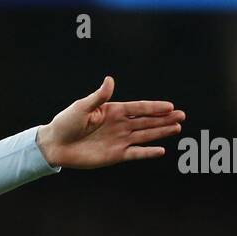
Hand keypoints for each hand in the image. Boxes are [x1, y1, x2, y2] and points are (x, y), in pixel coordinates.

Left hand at [36, 76, 184, 169]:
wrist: (55, 145)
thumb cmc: (66, 123)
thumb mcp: (82, 107)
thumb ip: (99, 97)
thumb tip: (110, 80)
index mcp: (113, 111)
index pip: (138, 108)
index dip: (154, 107)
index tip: (170, 106)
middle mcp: (119, 125)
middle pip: (146, 121)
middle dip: (164, 118)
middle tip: (182, 116)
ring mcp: (119, 140)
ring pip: (145, 135)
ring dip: (161, 132)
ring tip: (177, 128)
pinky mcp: (115, 155)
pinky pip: (135, 153)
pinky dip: (147, 152)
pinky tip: (161, 150)